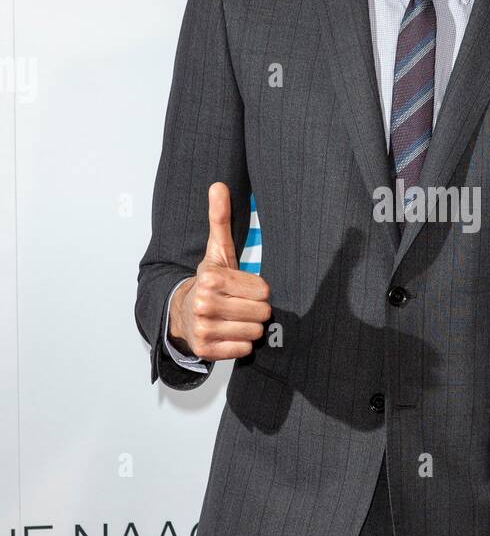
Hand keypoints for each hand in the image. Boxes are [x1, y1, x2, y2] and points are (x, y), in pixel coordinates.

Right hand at [168, 182, 271, 360]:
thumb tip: (218, 185)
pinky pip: (244, 349)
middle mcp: (205, 303)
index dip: (257, 290)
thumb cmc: (208, 281)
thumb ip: (220, 219)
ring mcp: (204, 328)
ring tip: (233, 317)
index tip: (241, 288)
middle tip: (238, 304)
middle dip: (255, 309)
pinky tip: (227, 332)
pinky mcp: (206, 350)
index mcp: (211, 278)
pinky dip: (240, 344)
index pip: (263, 290)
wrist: (181, 312)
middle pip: (261, 312)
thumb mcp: (217, 251)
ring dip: (249, 327)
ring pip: (254, 332)